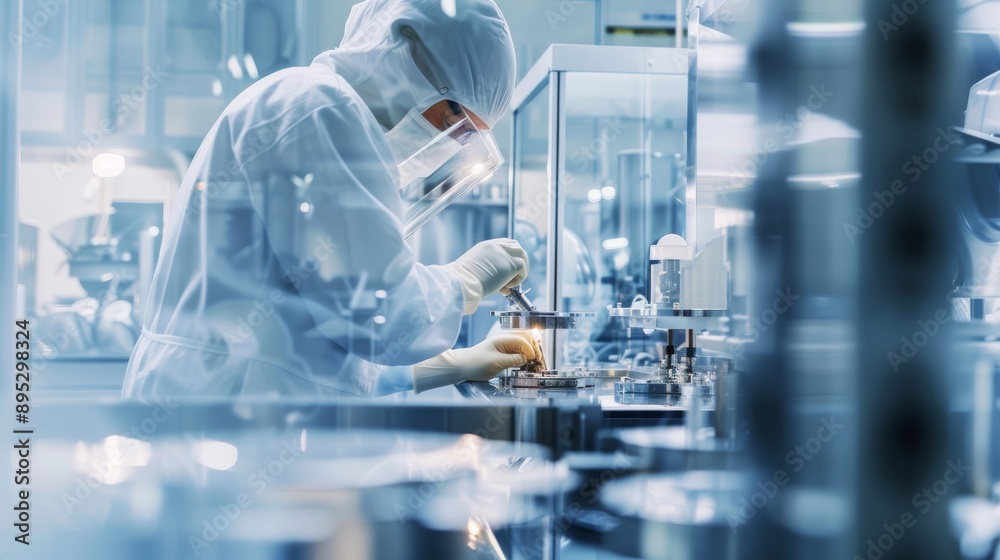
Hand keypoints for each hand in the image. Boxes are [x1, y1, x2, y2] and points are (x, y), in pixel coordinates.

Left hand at [412, 331, 535, 392]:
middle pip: (525, 341)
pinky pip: (518, 354)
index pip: (521, 340)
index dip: (530, 349)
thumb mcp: (496, 362)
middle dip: (533, 348)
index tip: (534, 358)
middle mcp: (505, 342)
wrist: (462, 367)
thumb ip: (513, 359)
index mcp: (502, 339)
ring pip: (523, 347)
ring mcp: (505, 348)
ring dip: (530, 353)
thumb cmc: (476, 363)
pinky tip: (528, 363)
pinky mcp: (504, 355)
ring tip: (536, 362)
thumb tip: (526, 358)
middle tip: (539, 360)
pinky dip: (525, 357)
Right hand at [442, 238, 527, 314]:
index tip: (505, 269)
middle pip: (517, 248)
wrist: (463, 281)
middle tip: (511, 277)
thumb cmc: (462, 280)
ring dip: (519, 271)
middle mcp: (497, 245)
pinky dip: (517, 281)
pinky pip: (523, 272)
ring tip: (507, 284)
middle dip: (518, 262)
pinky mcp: (514, 264)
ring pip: (523, 258)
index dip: (508, 256)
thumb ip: (487, 269)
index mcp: (487, 245)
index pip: (505, 244)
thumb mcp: (474, 268)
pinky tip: (504, 287)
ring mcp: (506, 253)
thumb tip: (500, 284)